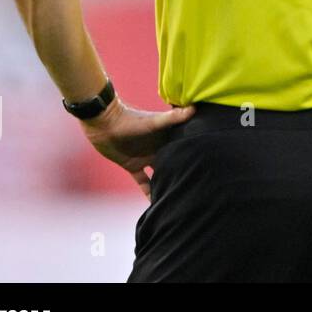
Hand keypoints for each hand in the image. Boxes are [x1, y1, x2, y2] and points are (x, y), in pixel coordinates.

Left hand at [79, 98, 194, 199]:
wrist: (103, 125)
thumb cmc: (130, 120)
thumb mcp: (154, 121)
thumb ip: (173, 118)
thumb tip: (194, 109)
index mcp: (167, 137)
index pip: (183, 147)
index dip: (193, 154)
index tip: (208, 165)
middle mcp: (159, 148)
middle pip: (173, 162)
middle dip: (182, 172)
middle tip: (197, 186)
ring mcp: (146, 158)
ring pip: (160, 174)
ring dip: (166, 183)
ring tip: (178, 197)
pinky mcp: (133, 166)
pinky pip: (144, 181)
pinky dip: (148, 191)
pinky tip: (155, 203)